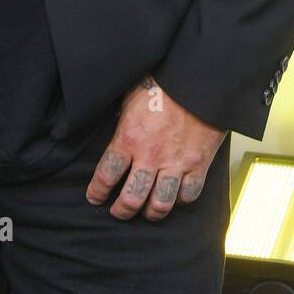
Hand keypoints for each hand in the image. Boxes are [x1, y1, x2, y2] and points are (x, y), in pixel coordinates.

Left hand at [86, 74, 226, 219]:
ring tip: (146, 212)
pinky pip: (188, 195)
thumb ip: (122, 119)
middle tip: (118, 212)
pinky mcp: (198, 164)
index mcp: (129, 137)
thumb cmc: (162, 83)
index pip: (106, 175)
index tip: (95, 197)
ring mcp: (176, 163)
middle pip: (131, 198)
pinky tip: (174, 197)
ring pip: (160, 204)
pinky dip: (180, 200)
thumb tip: (114, 127)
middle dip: (121, 210)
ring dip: (151, 213)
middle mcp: (150, 156)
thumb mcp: (130, 97)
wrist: (198, 80)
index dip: (97, 191)